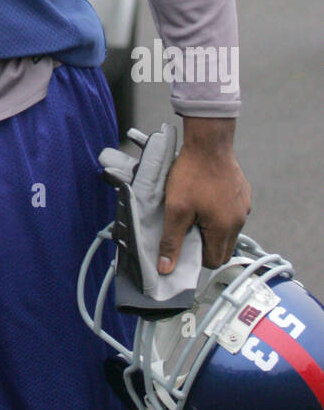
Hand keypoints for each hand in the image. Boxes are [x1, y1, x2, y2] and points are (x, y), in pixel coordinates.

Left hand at [158, 117, 250, 272]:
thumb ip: (171, 241)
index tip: (184, 242)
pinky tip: (205, 197)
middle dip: (205, 243)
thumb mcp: (175, 209)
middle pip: (223, 248)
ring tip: (195, 210)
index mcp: (225, 228)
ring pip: (228, 230)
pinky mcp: (243, 194)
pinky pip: (232, 213)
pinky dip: (219, 212)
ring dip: (212, 227)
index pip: (214, 260)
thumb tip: (165, 268)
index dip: (196, 256)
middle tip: (187, 227)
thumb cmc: (192, 173)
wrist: (208, 141)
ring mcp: (244, 206)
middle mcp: (240, 220)